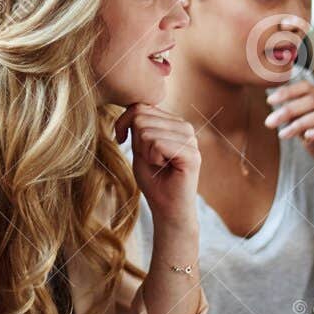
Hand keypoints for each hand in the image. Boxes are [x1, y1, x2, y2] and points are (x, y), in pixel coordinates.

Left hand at [116, 103, 200, 227]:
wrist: (167, 208)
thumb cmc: (153, 179)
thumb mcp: (139, 146)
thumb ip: (138, 125)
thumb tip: (132, 105)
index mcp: (173, 121)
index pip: (140, 106)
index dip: (123, 122)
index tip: (121, 139)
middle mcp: (184, 126)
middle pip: (141, 118)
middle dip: (136, 143)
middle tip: (151, 160)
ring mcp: (190, 138)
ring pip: (147, 132)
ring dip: (146, 153)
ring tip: (159, 164)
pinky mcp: (192, 153)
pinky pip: (157, 144)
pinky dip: (153, 158)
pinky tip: (164, 168)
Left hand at [265, 78, 313, 189]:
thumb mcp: (305, 134)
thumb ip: (295, 122)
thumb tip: (277, 113)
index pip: (307, 88)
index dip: (288, 91)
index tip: (270, 100)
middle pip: (313, 99)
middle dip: (289, 109)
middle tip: (270, 122)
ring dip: (300, 123)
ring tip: (283, 134)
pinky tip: (307, 137)